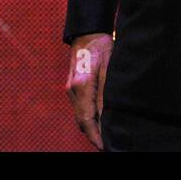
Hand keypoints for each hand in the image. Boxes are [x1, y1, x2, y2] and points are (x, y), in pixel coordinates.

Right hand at [65, 32, 112, 149]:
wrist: (88, 33)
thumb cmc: (102, 47)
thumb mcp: (109, 69)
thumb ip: (106, 94)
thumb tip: (107, 116)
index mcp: (81, 86)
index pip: (87, 119)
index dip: (96, 136)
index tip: (105, 147)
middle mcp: (72, 91)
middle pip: (82, 121)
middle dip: (93, 135)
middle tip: (109, 145)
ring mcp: (71, 89)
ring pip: (80, 115)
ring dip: (91, 127)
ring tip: (106, 136)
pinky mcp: (73, 87)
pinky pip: (80, 108)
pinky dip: (89, 118)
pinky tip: (100, 120)